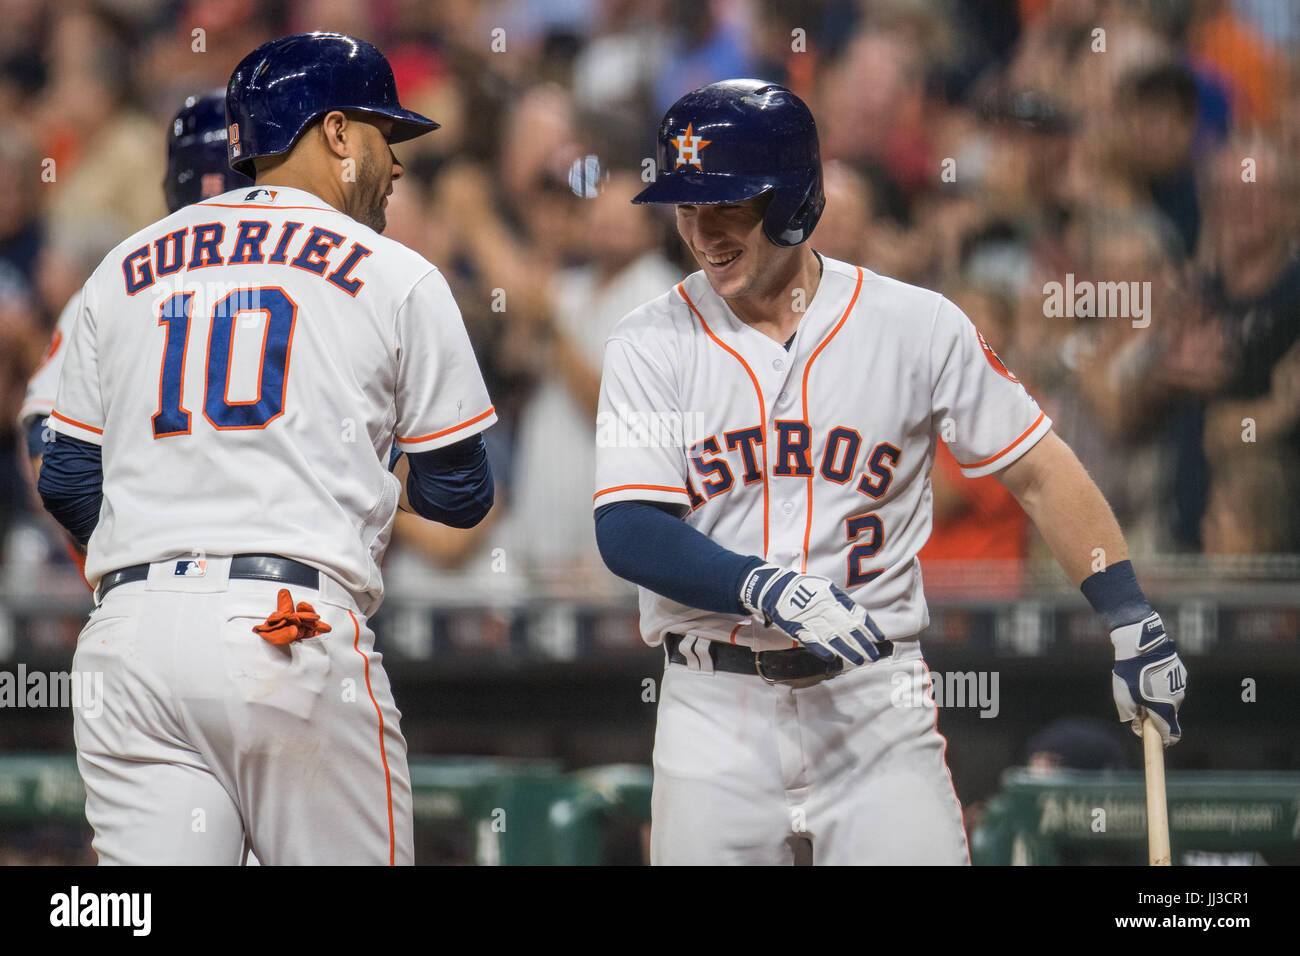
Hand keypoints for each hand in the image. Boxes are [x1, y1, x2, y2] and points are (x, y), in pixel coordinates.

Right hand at [740, 564, 889, 666]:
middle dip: (862, 643)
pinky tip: (832, 658)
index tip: (880, 638)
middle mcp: (825, 608)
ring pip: (832, 637)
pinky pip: (811, 640)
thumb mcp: (826, 589)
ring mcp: (811, 619)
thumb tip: (858, 617)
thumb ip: (841, 603)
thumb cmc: (804, 590)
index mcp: (833, 598)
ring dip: (847, 650)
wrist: (775, 588)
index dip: (868, 626)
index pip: (856, 614)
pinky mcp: (798, 628)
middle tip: (873, 655)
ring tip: (859, 660)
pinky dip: (821, 649)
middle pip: (847, 628)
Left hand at [1111, 611, 1185, 745]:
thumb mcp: (1122, 697)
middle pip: (1168, 716)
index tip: (1156, 742)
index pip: (1170, 735)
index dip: (1162, 741)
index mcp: (1164, 709)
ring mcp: (1181, 685)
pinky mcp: (1181, 672)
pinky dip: (1161, 684)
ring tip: (1140, 684)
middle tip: (1138, 704)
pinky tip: (1149, 673)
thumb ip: (1130, 716)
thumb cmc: (1130, 672)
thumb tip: (1137, 726)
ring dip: (1158, 698)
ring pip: (1169, 699)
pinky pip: (1171, 685)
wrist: (1141, 643)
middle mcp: (1177, 699)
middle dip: (1155, 715)